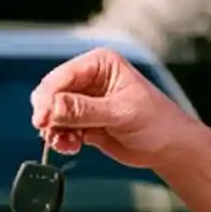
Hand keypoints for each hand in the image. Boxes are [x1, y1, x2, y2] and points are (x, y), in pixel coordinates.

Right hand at [29, 48, 194, 167]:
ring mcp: (85, 101)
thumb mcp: (120, 113)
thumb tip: (52, 107)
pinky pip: (60, 128)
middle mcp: (90, 79)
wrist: (168, 148)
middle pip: (52, 94)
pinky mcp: (83, 121)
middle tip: (51, 133)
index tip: (42, 119)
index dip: (48, 97)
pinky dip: (61, 139)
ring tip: (67, 144)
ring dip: (54, 130)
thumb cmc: (156, 122)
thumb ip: (84, 110)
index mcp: (100, 64)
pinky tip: (72, 146)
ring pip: (53, 113)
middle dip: (49, 115)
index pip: (63, 76)